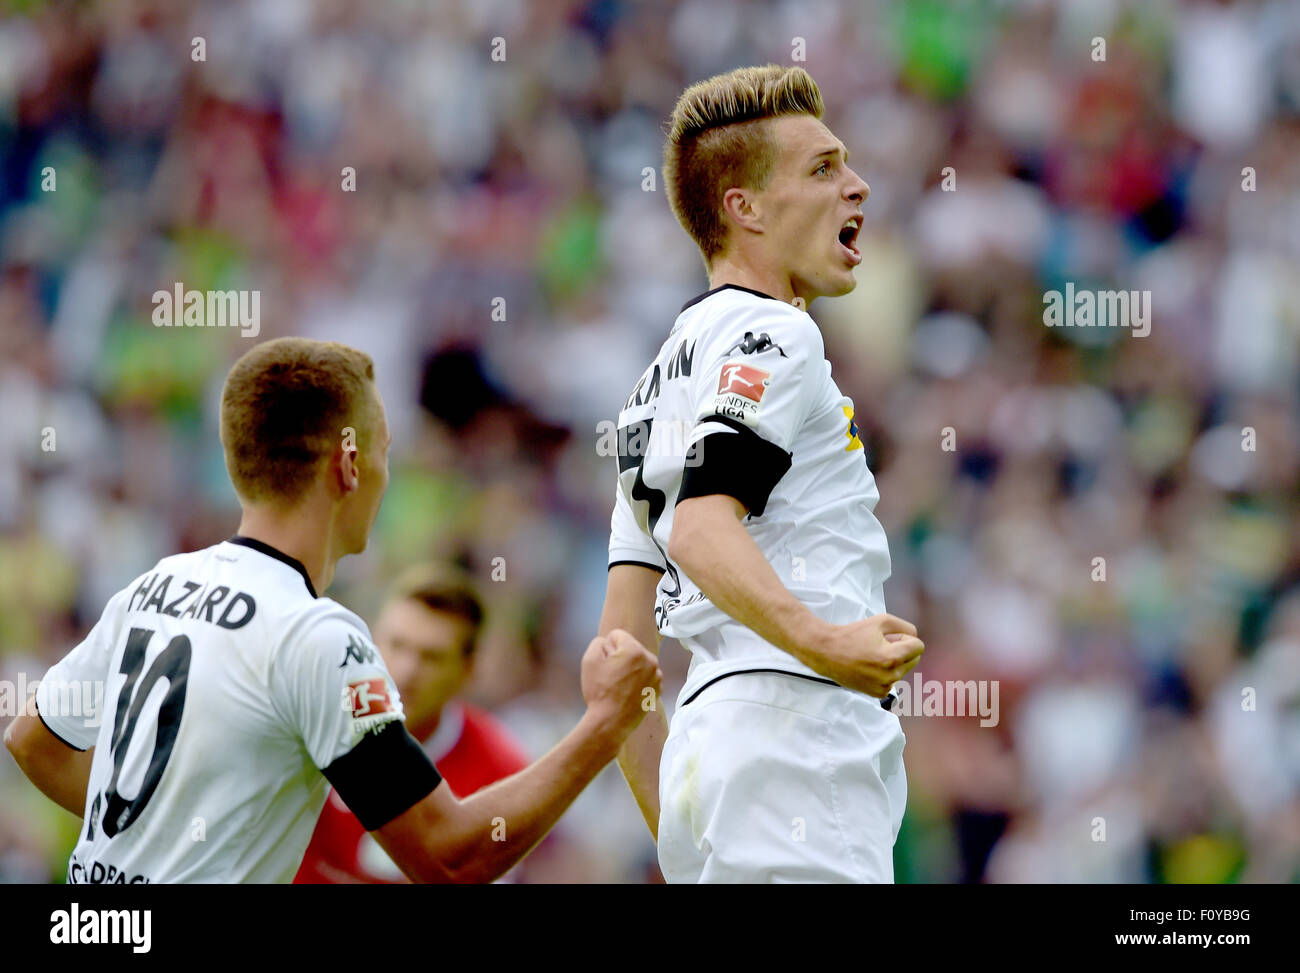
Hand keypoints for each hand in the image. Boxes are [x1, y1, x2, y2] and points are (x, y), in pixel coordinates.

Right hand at [580, 629, 662, 743]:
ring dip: (629, 668)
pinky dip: (636, 680)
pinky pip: (644, 675)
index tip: (604, 665)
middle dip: (619, 657)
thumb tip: (609, 642)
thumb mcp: (589, 660)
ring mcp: (657, 676)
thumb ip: (598, 642)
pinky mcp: (657, 689)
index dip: (606, 648)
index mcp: (635, 650)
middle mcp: (651, 660)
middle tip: (610, 676)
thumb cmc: (599, 692)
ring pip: (638, 662)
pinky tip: (626, 692)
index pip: (617, 635)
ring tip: (618, 685)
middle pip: (630, 648)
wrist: (610, 723)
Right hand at [804, 613, 923, 697]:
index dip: (905, 637)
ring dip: (894, 661)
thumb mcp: (881, 620)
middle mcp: (890, 676)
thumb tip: (915, 638)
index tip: (889, 637)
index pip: (919, 646)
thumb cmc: (852, 634)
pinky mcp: (877, 694)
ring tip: (872, 655)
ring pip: (903, 670)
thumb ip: (905, 626)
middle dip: (902, 650)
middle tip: (880, 645)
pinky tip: (870, 667)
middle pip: (914, 659)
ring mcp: (884, 687)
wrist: (826, 652)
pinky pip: (893, 680)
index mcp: (892, 658)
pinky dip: (886, 673)